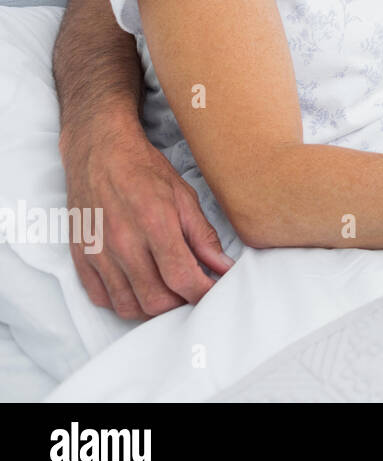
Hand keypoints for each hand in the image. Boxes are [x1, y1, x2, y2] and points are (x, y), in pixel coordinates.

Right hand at [61, 120, 233, 318]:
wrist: (98, 153)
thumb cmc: (144, 171)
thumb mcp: (184, 196)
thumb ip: (203, 236)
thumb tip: (223, 267)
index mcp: (155, 224)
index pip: (183, 278)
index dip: (204, 293)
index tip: (214, 291)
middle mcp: (124, 243)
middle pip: (156, 300)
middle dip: (181, 303)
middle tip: (192, 290)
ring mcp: (98, 253)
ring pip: (128, 306)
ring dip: (153, 307)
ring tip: (168, 291)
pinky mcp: (81, 257)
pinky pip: (102, 298)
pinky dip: (124, 301)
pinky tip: (139, 286)